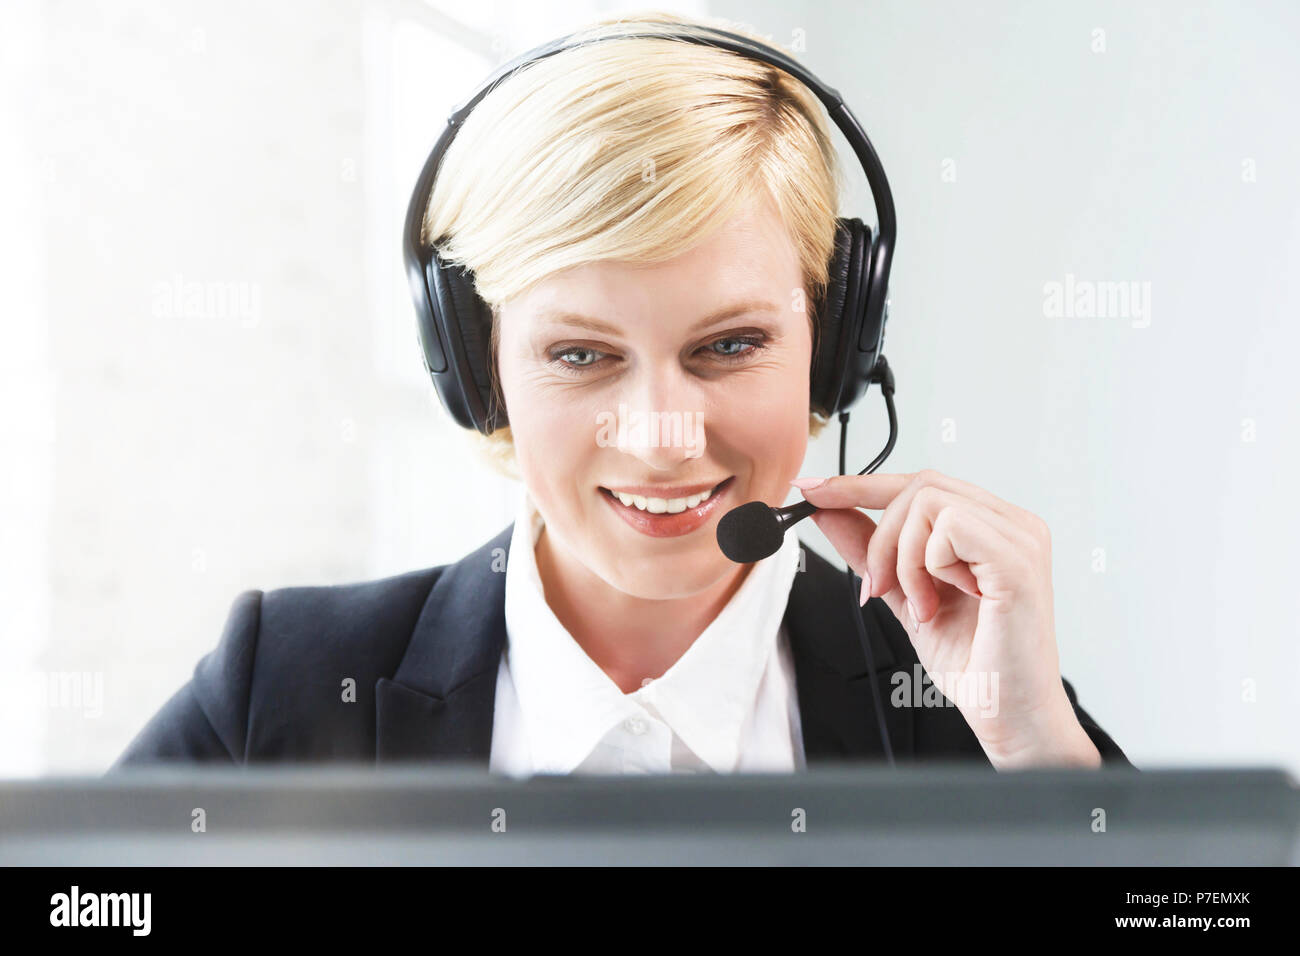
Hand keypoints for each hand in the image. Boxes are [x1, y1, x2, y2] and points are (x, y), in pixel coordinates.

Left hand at [793, 470, 1100, 769]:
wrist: (1004, 713)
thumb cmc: (972, 662)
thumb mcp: (904, 594)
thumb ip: (871, 550)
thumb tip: (828, 510)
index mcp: (993, 527)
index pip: (921, 484)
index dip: (861, 484)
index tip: (812, 491)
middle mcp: (1012, 524)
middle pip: (919, 486)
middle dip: (880, 536)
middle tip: (878, 586)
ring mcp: (1020, 538)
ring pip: (927, 503)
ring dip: (904, 559)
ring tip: (922, 606)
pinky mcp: (1017, 561)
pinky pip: (948, 528)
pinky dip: (926, 567)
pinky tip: (940, 603)